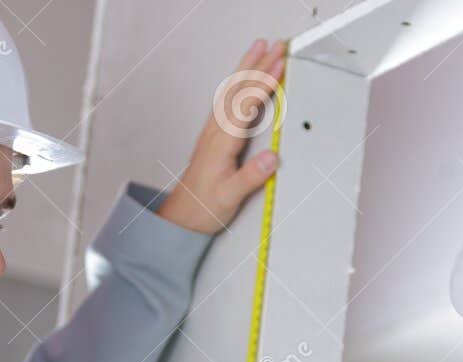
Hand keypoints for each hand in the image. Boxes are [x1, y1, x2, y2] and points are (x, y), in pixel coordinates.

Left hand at [155, 39, 286, 234]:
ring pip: (232, 89)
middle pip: (239, 89)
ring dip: (247, 66)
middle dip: (258, 64)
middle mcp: (216, 130)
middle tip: (276, 46)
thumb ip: (251, 177)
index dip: (264, 83)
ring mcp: (213, 130)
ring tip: (260, 48)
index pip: (247, 104)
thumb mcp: (230, 196)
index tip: (279, 65)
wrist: (183, 215)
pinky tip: (243, 76)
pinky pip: (228, 98)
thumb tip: (272, 158)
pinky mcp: (214, 133)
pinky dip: (239, 81)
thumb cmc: (204, 206)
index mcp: (222, 142)